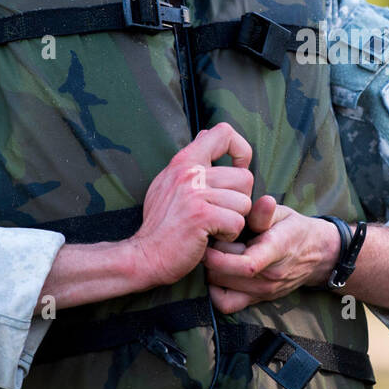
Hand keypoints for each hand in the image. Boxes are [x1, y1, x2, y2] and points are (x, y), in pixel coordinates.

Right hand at [132, 123, 254, 288]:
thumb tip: (207, 133)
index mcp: (184, 160)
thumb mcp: (169, 182)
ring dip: (234, 221)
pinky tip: (210, 238)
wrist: (143, 256)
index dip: (241, 150)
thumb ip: (191, 161)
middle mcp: (189, 172)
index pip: (224, 133)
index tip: (236, 171)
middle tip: (221, 214)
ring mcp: (195, 193)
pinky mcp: (201, 216)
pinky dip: (229, 236)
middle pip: (245, 177)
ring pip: (244, 203)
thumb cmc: (161, 223)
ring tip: (212, 227)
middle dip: (240, 201)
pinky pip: (237, 222)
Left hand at [204, 198, 339, 313]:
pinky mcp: (258, 299)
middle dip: (210, 259)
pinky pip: (227, 305)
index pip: (246, 265)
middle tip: (210, 241)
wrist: (316, 254)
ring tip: (216, 254)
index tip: (208, 241)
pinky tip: (218, 273)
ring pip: (221, 288)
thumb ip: (267, 212)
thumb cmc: (293, 229)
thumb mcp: (283, 214)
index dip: (220, 257)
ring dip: (211, 272)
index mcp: (276, 252)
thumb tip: (265, 201)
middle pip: (225, 276)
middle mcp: (269, 277)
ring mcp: (263, 292)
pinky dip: (214, 291)